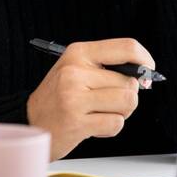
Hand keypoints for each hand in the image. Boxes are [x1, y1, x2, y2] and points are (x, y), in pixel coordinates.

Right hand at [26, 38, 154, 159]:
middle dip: (127, 97)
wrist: (30, 122)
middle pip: (130, 82)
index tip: (147, 72)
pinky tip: (92, 126)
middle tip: (107, 103)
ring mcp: (74, 97)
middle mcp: (75, 71)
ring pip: (127, 103)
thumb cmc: (59, 98)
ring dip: (120, 113)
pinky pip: (116, 124)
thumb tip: (144, 76)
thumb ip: (108, 68)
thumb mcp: (77, 70)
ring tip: (99, 113)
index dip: (145, 60)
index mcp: (78, 53)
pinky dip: (109, 129)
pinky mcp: (76, 122)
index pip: (127, 47)